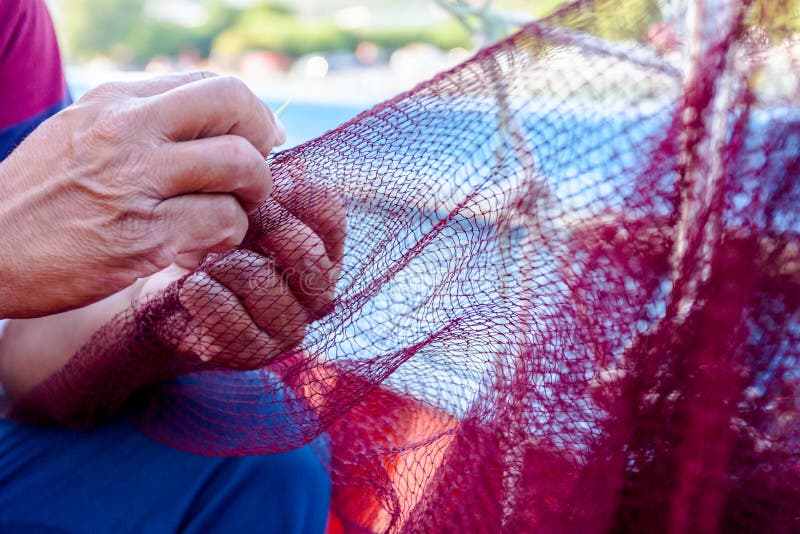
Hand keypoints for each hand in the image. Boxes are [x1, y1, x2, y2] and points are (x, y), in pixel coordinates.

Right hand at [0, 72, 284, 317]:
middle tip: (258, 174)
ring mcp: (136, 182)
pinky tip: (204, 246)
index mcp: (116, 102)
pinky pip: (222, 222)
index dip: (251, 114)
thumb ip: (141, 125)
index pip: (213, 85)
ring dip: (253, 195)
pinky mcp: (143, 237)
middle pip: (235, 106)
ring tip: (233, 214)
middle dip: (264, 140)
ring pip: (240, 166)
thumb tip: (211, 128)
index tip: (260, 139)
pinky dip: (228, 236)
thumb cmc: (40, 198)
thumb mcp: (81, 136)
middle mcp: (127, 131)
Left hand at [137, 174, 345, 369]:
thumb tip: (274, 136)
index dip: (295, 193)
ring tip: (201, 253)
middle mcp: (317, 292)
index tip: (258, 179)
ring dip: (225, 262)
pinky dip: (205, 295)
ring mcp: (288, 327)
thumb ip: (262, 182)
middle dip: (262, 227)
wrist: (174, 304)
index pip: (330, 217)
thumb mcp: (239, 207)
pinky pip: (230, 318)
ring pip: (263, 282)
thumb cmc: (214, 245)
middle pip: (307, 254)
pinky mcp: (252, 353)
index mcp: (323, 250)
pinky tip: (191, 286)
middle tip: (225, 212)